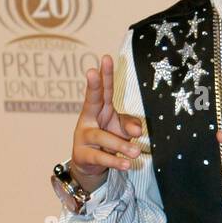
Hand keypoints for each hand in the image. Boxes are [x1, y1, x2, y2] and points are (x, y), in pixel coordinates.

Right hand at [69, 53, 143, 192]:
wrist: (89, 164)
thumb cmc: (107, 139)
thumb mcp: (121, 129)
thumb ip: (130, 125)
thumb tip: (138, 130)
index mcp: (99, 108)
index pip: (104, 90)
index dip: (105, 75)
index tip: (106, 58)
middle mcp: (88, 119)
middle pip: (90, 100)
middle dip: (93, 86)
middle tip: (92, 73)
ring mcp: (83, 136)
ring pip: (101, 136)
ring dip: (120, 144)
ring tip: (137, 152)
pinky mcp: (82, 155)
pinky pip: (100, 157)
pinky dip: (115, 161)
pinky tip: (127, 164)